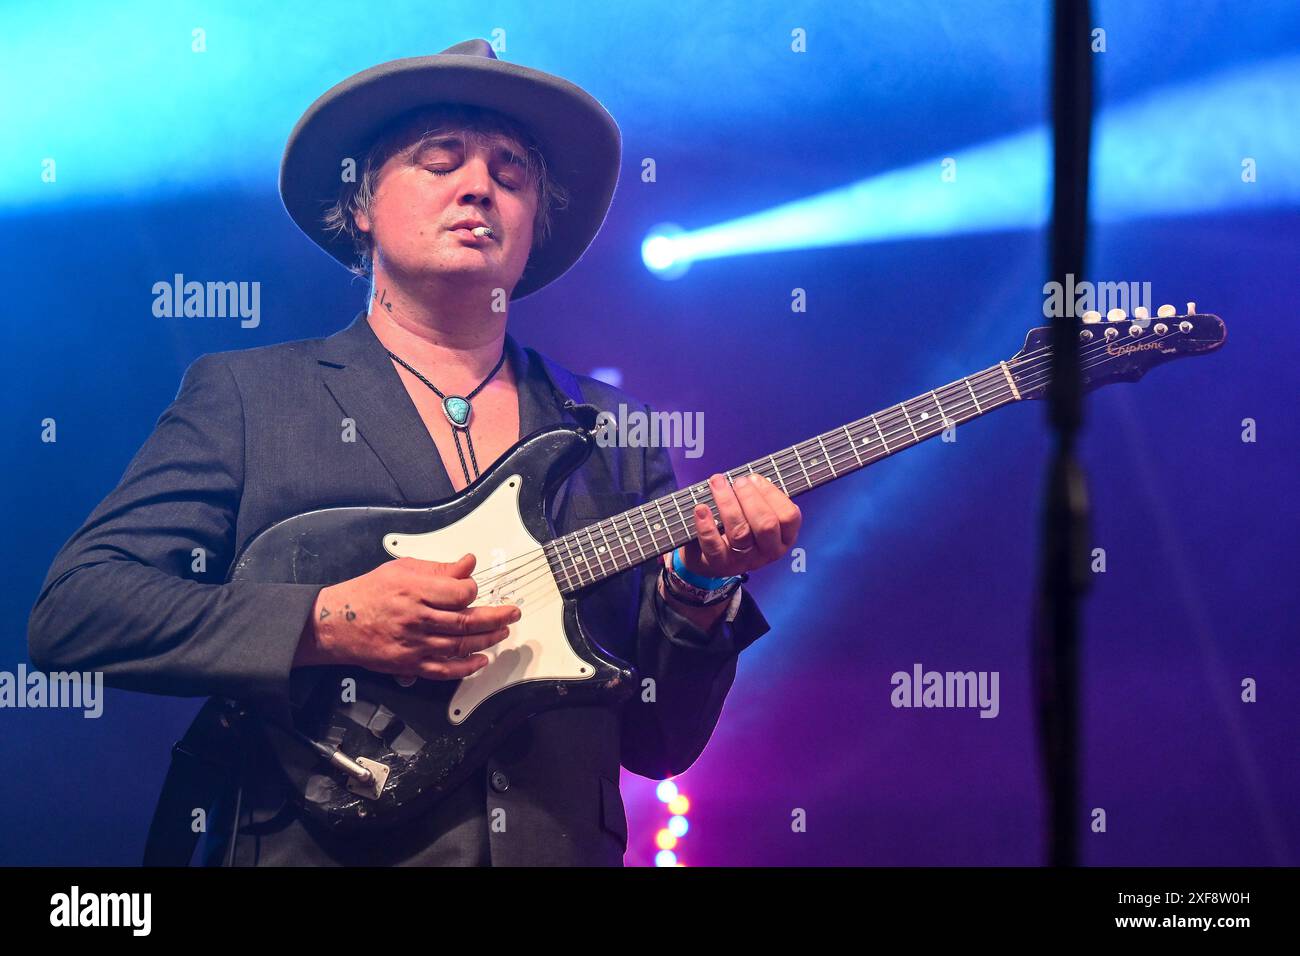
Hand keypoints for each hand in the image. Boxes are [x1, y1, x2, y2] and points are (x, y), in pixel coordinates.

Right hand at [294, 553, 518, 680]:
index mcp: (415, 591)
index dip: (474, 590)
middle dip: (497, 616)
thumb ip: (438, 569)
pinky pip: (445, 670)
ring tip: (502, 631)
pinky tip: (481, 660)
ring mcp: (415, 644)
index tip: (476, 588)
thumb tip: (469, 563)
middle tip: (512, 612)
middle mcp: (417, 619)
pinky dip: (467, 667)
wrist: (337, 623)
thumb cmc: (368, 593)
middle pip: (467, 621)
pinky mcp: (410, 664)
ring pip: (461, 645)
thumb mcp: (402, 569)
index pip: (460, 592)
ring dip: (487, 639)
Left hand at [675, 472, 800, 578]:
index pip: (788, 516)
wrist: (710, 557)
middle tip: (737, 482)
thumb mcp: (757, 513)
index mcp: (785, 537)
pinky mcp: (721, 564)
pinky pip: (714, 546)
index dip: (772, 494)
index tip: (754, 479)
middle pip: (766, 524)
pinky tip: (701, 509)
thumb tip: (750, 480)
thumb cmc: (739, 525)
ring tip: (717, 483)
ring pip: (740, 532)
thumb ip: (759, 497)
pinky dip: (706, 526)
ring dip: (727, 503)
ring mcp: (745, 560)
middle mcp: (769, 551)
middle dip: (750, 497)